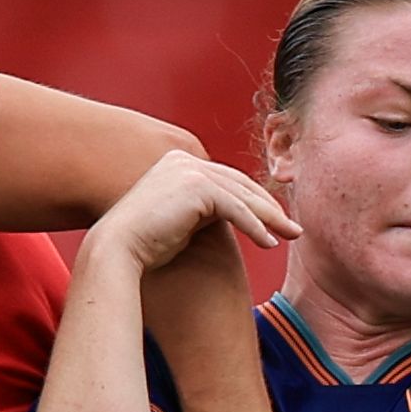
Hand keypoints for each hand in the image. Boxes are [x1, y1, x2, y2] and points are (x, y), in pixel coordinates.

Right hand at [90, 149, 295, 273]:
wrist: (116, 251)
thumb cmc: (143, 245)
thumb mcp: (179, 219)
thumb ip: (202, 210)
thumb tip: (231, 214)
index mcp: (178, 162)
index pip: (226, 180)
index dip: (254, 200)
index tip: (275, 220)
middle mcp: (184, 160)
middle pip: (239, 184)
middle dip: (269, 207)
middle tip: (293, 227)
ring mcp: (189, 170)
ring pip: (241, 195)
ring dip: (270, 218)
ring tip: (290, 235)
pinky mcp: (196, 187)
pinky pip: (235, 208)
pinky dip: (255, 227)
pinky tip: (269, 244)